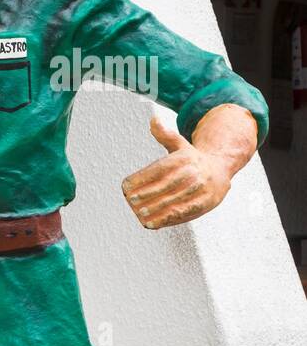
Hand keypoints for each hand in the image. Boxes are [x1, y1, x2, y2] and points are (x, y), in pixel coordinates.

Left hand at [123, 115, 238, 229]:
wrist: (220, 168)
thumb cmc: (191, 158)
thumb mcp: (180, 144)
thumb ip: (165, 135)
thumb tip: (153, 121)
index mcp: (184, 158)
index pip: (159, 169)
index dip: (141, 178)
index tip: (125, 187)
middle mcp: (194, 172)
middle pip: (166, 186)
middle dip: (147, 194)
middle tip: (131, 201)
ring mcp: (202, 188)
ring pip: (175, 200)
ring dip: (156, 209)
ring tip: (140, 215)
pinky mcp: (207, 203)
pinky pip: (185, 212)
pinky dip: (168, 219)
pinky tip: (152, 224)